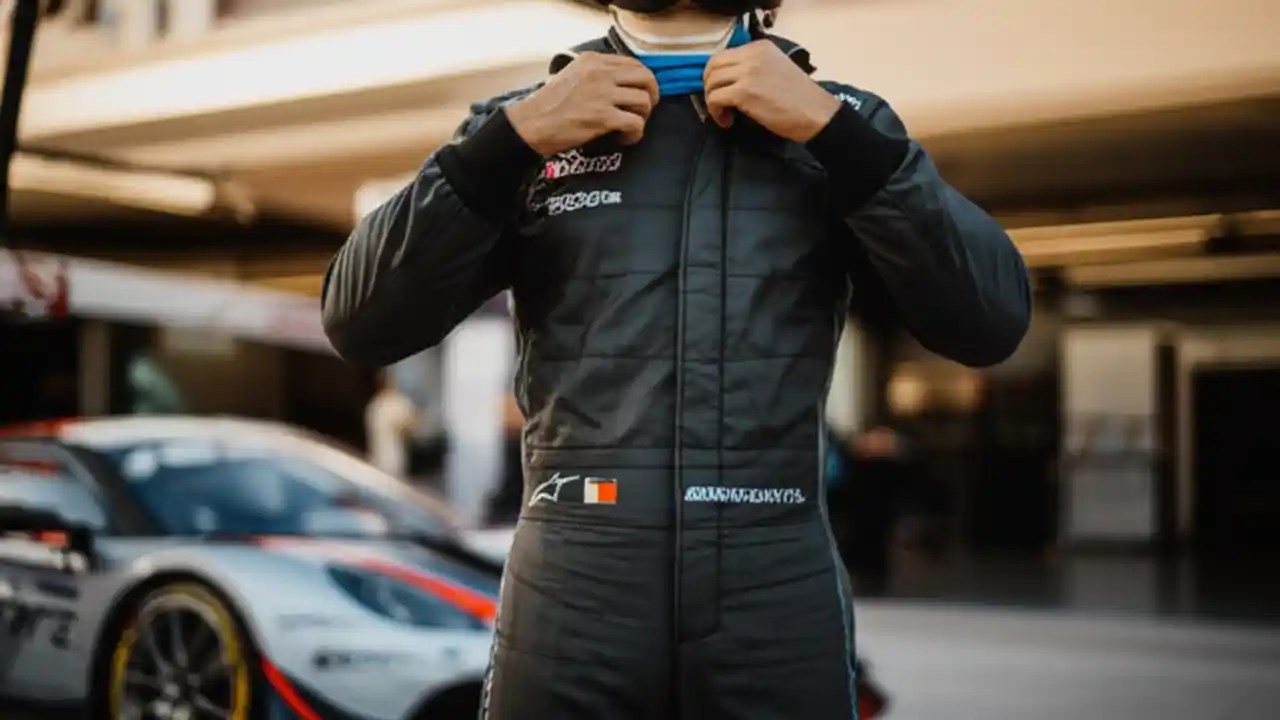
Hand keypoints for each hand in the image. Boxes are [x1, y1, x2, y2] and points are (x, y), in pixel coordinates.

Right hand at [506, 53, 659, 155]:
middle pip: (646, 78)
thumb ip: (595, 74)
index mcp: (593, 61)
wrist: (532, 123)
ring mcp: (603, 94)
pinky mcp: (603, 117)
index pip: (633, 64)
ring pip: (644, 101)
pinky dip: (635, 134)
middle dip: (651, 95)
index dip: (642, 81)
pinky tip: (624, 138)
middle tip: (645, 110)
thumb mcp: (572, 75)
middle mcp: (601, 73)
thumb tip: (619, 83)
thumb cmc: (548, 104)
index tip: (639, 93)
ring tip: (630, 126)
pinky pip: (635, 123)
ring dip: (643, 117)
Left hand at [704, 41, 841, 142]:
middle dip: (710, 86)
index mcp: (760, 47)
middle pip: (713, 66)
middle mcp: (751, 55)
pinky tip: (727, 121)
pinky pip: (715, 99)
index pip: (724, 55)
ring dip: (712, 101)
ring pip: (711, 82)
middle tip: (718, 103)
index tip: (723, 90)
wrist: (816, 113)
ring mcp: (747, 72)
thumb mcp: (776, 68)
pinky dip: (716, 112)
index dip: (717, 75)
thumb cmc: (800, 97)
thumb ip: (754, 67)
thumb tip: (729, 79)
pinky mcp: (743, 92)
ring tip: (725, 114)